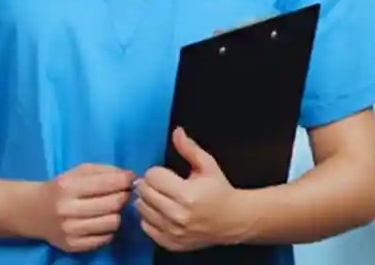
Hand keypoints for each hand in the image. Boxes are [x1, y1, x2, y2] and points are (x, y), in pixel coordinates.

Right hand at [34, 163, 134, 252]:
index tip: (130, 178)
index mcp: (68, 187)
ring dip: (116, 213)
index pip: (108, 183)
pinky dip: (108, 229)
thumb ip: (104, 171)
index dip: (125, 180)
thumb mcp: (77, 171)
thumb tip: (130, 177)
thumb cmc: (60, 187)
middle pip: (114, 204)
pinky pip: (106, 238)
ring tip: (109, 208)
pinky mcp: (73, 245)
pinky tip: (100, 221)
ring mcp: (70, 230)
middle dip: (123, 196)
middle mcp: (68, 210)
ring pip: (113, 222)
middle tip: (122, 193)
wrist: (33, 211)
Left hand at [135, 127, 240, 251]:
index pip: (152, 177)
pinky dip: (149, 218)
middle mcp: (178, 215)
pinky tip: (161, 212)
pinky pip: (145, 227)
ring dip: (148, 201)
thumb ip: (189, 148)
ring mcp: (173, 231)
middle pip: (143, 192)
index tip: (165, 174)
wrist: (233, 220)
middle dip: (150, 184)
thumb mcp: (208, 166)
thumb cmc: (219, 191)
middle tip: (162, 185)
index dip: (157, 172)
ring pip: (141, 209)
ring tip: (162, 197)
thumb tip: (177, 132)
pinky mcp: (171, 243)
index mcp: (187, 194)